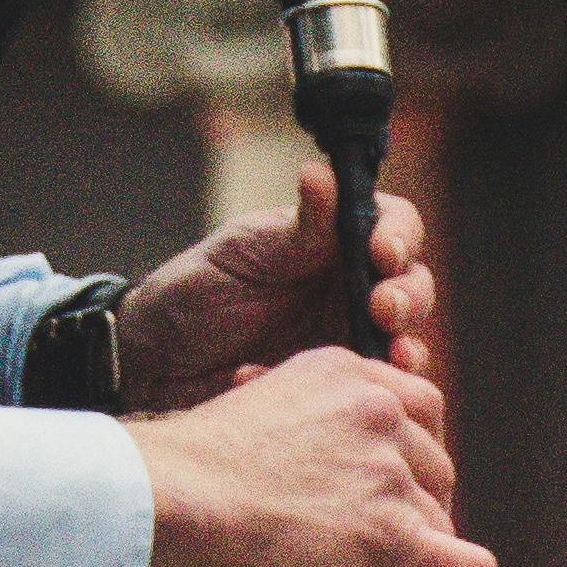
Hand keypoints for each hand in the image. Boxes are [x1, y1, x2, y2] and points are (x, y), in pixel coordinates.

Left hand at [112, 158, 433, 415]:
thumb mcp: (242, 253)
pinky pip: (378, 392)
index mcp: (332, 244)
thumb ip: (295, 228)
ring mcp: (348, 341)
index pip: (391, 227)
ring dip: (408, 344)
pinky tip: (363, 388)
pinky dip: (380, 390)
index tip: (381, 252)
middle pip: (412, 284)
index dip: (398, 236)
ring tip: (392, 354)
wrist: (154, 362)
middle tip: (383, 309)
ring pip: (407, 339)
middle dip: (408, 295)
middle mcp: (350, 290)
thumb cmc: (194, 294)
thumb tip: (322, 174)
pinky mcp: (340, 390)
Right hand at [127, 344, 493, 566]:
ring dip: (417, 551)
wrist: (171, 499)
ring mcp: (390, 473)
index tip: (379, 490)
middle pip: (435, 468)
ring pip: (441, 521)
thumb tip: (308, 471)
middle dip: (411, 507)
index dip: (405, 458)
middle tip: (366, 542)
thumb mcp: (254, 416)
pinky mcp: (394, 536)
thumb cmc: (187, 474)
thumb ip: (302, 431)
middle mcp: (378, 411)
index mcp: (344, 373)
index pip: (415, 410)